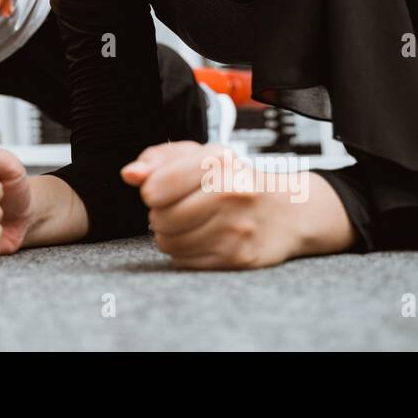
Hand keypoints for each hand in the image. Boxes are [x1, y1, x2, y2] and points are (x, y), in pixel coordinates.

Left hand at [121, 141, 299, 269]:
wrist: (288, 212)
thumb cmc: (234, 179)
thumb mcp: (199, 155)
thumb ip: (159, 160)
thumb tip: (130, 174)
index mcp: (219, 161)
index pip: (156, 187)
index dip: (151, 190)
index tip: (161, 189)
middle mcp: (231, 193)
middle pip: (160, 218)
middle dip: (161, 214)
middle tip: (179, 207)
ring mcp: (236, 228)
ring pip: (169, 243)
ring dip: (171, 234)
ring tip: (191, 222)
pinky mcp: (238, 258)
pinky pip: (184, 261)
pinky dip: (186, 251)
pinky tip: (203, 237)